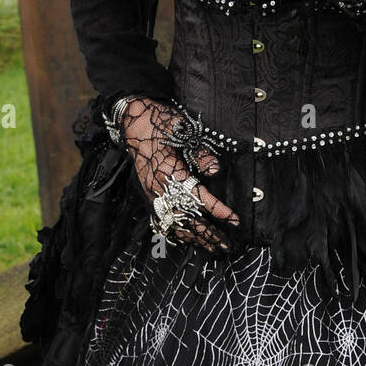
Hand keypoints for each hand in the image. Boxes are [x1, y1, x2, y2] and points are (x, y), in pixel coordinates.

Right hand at [121, 98, 238, 251]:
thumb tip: (215, 170)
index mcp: (168, 171)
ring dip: (194, 237)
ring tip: (212, 247)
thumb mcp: (182, 130)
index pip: (197, 197)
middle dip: (208, 233)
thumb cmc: (159, 122)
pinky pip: (162, 219)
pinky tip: (187, 239)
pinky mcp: (148, 193)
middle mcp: (158, 186)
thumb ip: (199, 152)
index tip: (234, 219)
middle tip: (227, 245)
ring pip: (174, 222)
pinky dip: (176, 232)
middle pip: (186, 217)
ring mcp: (151, 192)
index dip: (217, 210)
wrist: (132, 118)